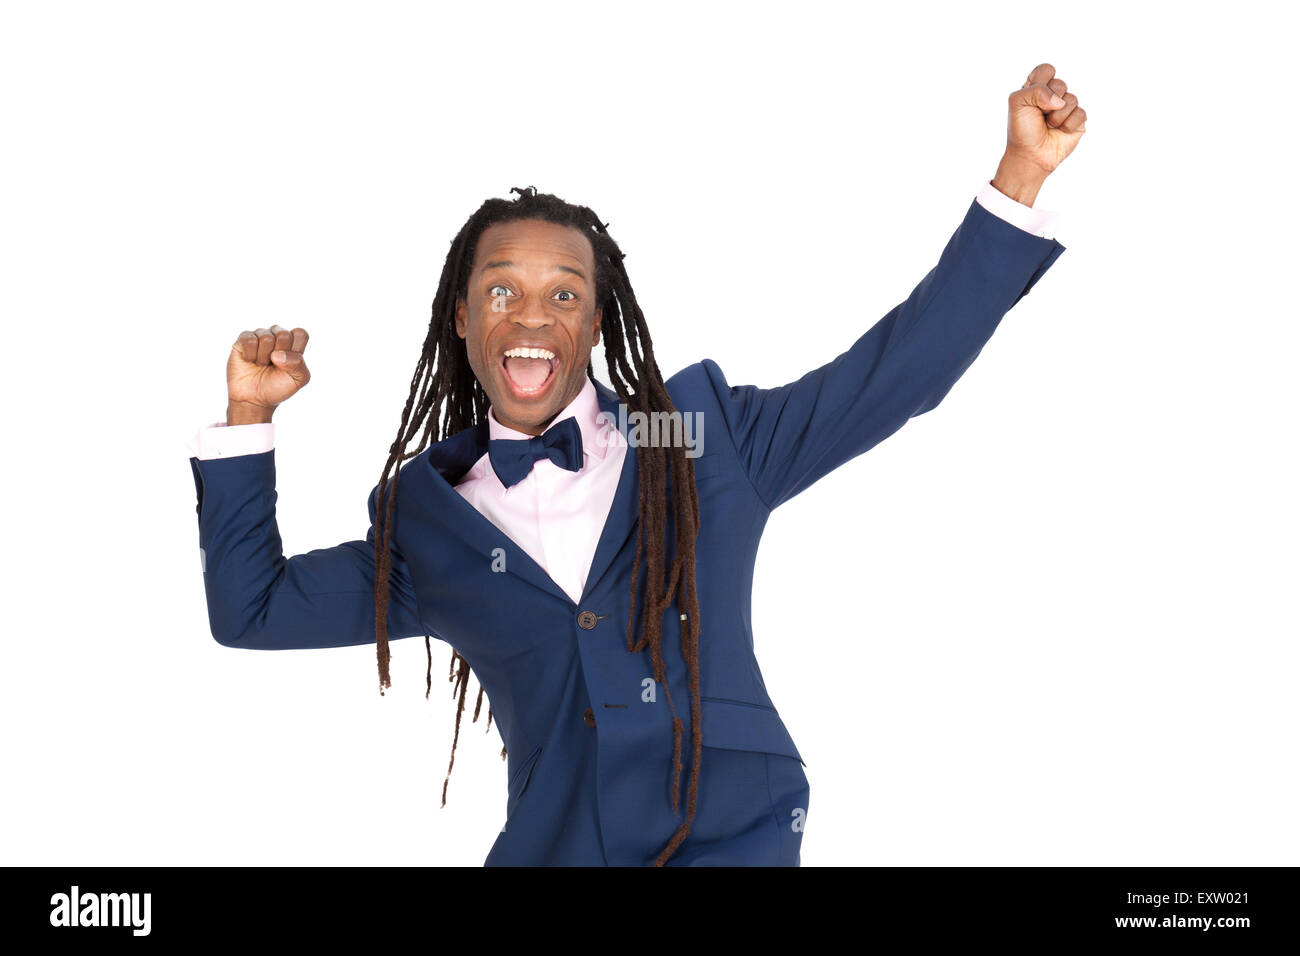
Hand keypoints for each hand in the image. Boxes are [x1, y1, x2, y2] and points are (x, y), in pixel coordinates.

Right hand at [226, 324, 310, 423]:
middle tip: (273, 365)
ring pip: (266, 337)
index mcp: (293, 344)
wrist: (254, 399)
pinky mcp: (243, 340)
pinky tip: (249, 361)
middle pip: (284, 334)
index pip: (301, 333)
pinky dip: (250, 355)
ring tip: (261, 365)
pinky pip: (249, 340)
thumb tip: (278, 354)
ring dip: (263, 357)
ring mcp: (260, 336)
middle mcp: (277, 336)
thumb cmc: (277, 387)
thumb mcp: (298, 380)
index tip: (289, 364)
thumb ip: (299, 364)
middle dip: (279, 355)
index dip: (295, 349)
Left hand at [992, 63, 1087, 205]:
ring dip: (1056, 116)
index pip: (1046, 69)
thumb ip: (1035, 90)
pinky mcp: (1078, 120)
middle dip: (1047, 103)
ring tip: (1048, 125)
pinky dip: (1067, 125)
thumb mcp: (1017, 103)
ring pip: (1072, 99)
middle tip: (1040, 116)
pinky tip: (1059, 131)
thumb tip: (1059, 100)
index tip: (1031, 98)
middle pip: (1060, 84)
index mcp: (1037, 87)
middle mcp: (1053, 95)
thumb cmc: (1021, 130)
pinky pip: (1080, 113)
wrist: (1030, 156)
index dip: (1040, 82)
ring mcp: (1067, 107)